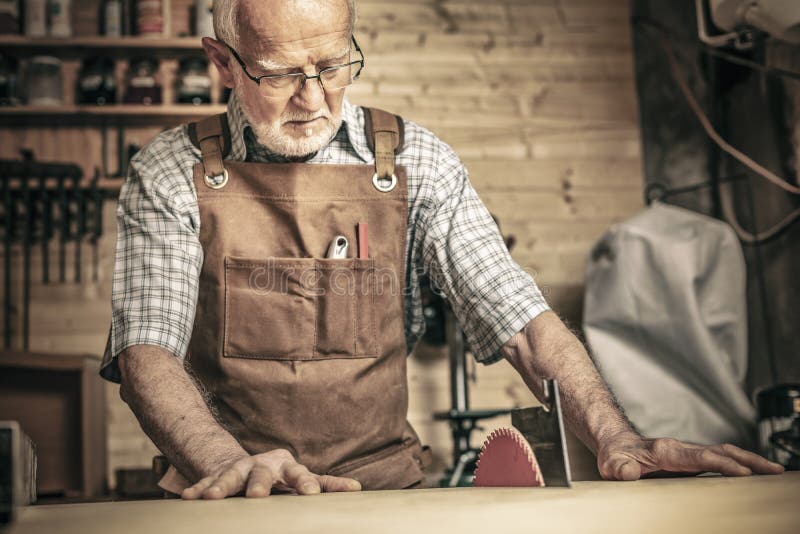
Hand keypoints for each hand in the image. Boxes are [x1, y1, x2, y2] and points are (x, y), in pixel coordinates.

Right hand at [181, 449, 361, 498]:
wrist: (254, 465)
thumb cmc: (287, 476)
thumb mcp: (305, 478)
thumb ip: (328, 485)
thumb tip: (358, 490)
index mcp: (288, 467)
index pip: (299, 474)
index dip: (305, 483)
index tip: (310, 494)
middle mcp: (263, 465)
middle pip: (261, 473)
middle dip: (259, 484)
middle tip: (258, 496)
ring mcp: (239, 469)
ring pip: (230, 476)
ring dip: (221, 487)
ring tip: (213, 498)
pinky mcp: (219, 476)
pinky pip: (207, 482)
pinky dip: (198, 489)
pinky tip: (187, 498)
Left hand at [596, 432, 784, 480]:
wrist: (615, 445)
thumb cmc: (615, 456)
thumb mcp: (611, 464)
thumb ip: (619, 468)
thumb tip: (627, 472)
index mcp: (666, 451)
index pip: (700, 456)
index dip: (723, 464)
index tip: (744, 474)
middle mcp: (681, 448)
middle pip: (721, 451)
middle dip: (748, 460)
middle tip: (774, 470)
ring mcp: (687, 453)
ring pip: (723, 453)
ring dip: (749, 461)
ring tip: (773, 471)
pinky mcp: (690, 459)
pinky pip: (718, 459)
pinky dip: (738, 463)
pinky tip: (750, 473)